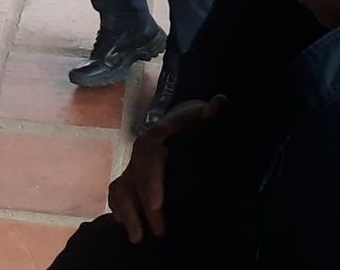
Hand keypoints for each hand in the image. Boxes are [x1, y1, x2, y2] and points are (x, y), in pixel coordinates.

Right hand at [107, 95, 224, 244]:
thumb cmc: (197, 123)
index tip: (157, 204)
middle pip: (134, 176)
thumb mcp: (205, 116)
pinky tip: (127, 228)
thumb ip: (213, 113)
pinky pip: (119, 191)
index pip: (148, 153)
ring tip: (138, 237)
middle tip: (160, 231)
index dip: (149, 179)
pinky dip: (120, 209)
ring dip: (127, 211)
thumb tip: (220, 102)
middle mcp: (142, 148)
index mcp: (159, 132)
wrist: (184, 122)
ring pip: (122, 186)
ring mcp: (135, 163)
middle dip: (142, 206)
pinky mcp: (133, 176)